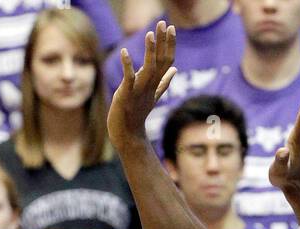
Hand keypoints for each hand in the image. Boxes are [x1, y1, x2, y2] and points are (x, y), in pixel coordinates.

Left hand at [107, 21, 176, 149]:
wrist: (128, 135)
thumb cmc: (137, 114)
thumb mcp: (153, 96)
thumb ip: (164, 82)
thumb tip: (174, 70)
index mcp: (155, 83)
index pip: (167, 61)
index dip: (170, 44)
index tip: (171, 27)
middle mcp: (149, 85)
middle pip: (161, 61)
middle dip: (163, 42)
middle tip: (164, 22)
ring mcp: (139, 90)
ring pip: (149, 68)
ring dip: (150, 51)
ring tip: (150, 34)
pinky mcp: (126, 94)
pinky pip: (128, 78)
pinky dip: (127, 65)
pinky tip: (124, 52)